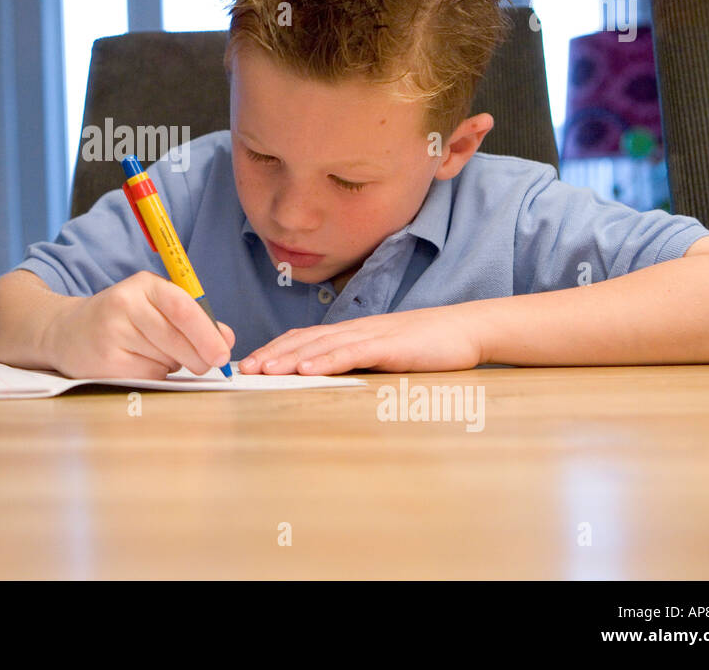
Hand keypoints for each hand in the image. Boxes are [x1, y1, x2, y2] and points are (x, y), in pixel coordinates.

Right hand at [43, 271, 235, 379]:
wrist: (68, 332)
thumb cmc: (124, 320)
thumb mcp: (156, 307)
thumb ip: (195, 319)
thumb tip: (228, 338)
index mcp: (144, 284)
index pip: (182, 307)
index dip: (207, 333)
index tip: (223, 353)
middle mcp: (125, 303)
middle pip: (176, 339)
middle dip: (198, 357)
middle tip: (207, 365)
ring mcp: (112, 333)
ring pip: (165, 360)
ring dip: (173, 365)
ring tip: (156, 354)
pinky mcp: (105, 361)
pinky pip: (148, 375)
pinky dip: (155, 375)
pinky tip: (140, 363)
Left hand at [238, 305, 482, 374]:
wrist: (464, 330)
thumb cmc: (425, 346)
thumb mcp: (383, 355)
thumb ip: (356, 362)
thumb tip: (327, 377)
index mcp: (350, 333)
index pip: (303, 339)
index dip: (274, 350)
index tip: (249, 365)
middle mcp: (353, 330)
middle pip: (303, 340)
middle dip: (270, 354)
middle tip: (243, 370)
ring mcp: (370, 336)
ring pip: (321, 346)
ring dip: (289, 358)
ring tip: (264, 371)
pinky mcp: (388, 346)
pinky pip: (351, 353)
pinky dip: (326, 361)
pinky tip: (306, 369)